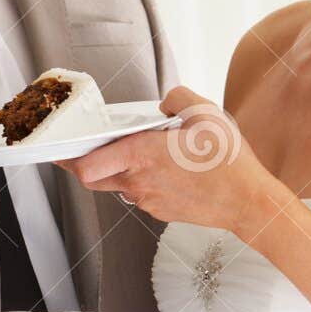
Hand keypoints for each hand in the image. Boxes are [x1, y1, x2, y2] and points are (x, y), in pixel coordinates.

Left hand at [58, 86, 273, 231]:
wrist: (249, 202)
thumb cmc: (229, 162)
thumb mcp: (205, 112)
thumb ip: (176, 99)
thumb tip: (164, 105)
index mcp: (142, 155)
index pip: (87, 165)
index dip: (70, 158)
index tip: (61, 150)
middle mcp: (139, 182)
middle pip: (93, 178)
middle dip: (86, 163)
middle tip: (88, 149)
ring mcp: (148, 201)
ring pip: (120, 185)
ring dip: (122, 170)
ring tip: (147, 153)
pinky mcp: (160, 212)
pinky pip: (141, 194)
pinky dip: (144, 181)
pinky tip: (167, 170)